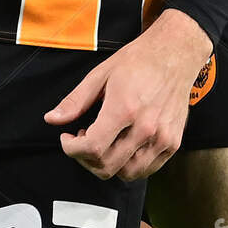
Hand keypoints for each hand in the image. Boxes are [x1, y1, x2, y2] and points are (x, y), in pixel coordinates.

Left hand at [44, 10, 210, 181]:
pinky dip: (129, 165)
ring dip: (108, 164)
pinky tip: (123, 145)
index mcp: (124, 108)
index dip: (72, 149)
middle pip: (107, 166)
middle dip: (86, 159)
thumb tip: (52, 119)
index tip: (68, 139)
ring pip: (127, 173)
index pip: (92, 148)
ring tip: (105, 142)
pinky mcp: (173, 143)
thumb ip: (75, 101)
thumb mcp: (100, 75)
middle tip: (84, 139)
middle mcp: (145, 127)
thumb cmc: (138, 61)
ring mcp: (162, 137)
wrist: (174, 54)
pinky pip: (147, 169)